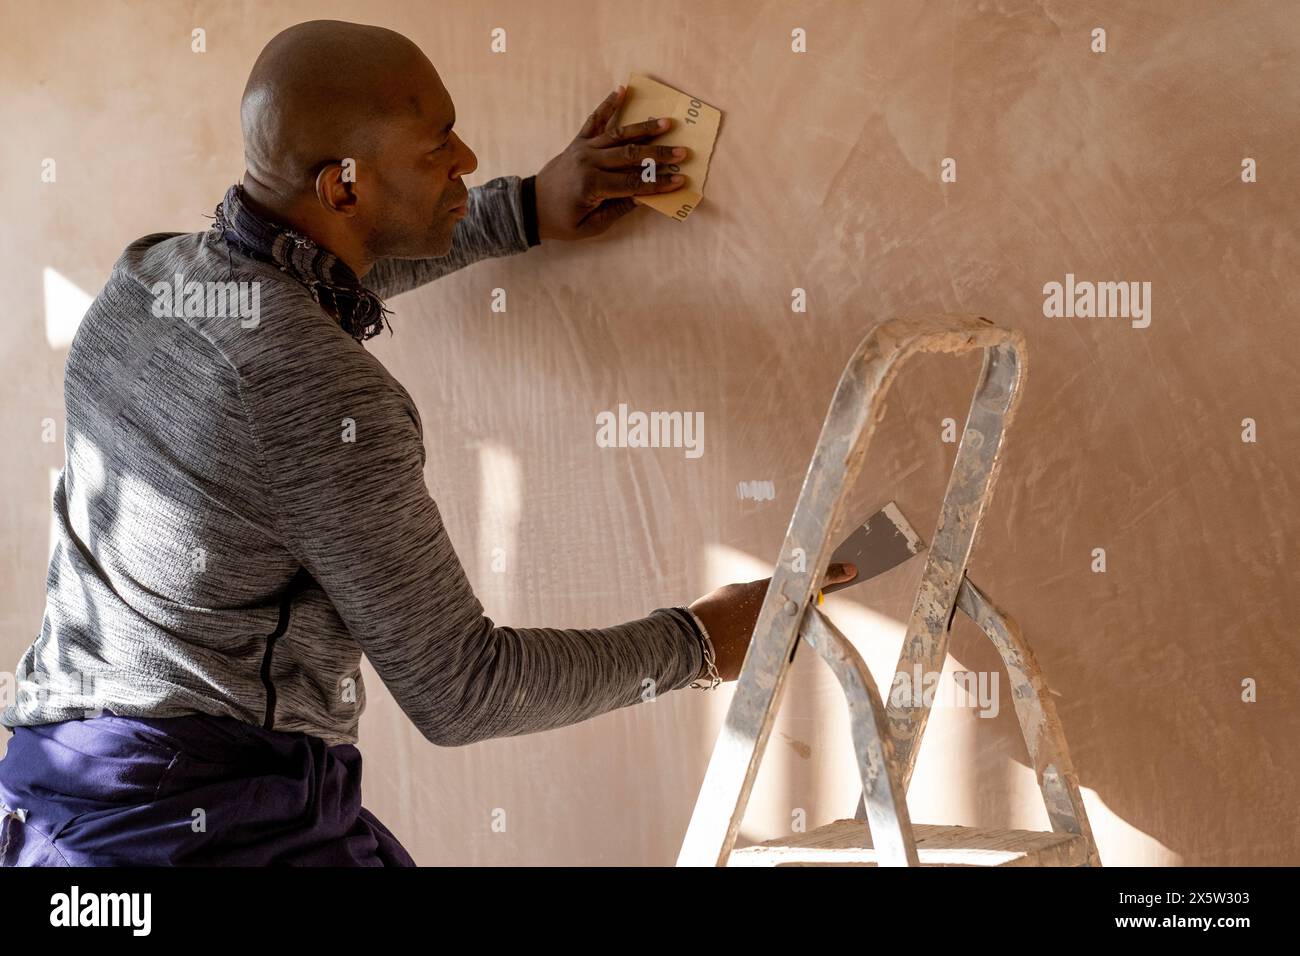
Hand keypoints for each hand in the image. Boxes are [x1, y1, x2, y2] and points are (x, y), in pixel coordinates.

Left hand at [533, 85, 691, 240]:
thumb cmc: (561, 222)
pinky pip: (594, 120)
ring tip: (666, 122)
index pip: (633, 183)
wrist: (530, 207)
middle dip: (658, 154)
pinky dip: (607, 105)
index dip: (658, 183)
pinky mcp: (577, 142)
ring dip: (644, 128)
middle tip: (682, 151)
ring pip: (618, 134)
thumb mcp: (590, 226)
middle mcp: (589, 162)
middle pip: (631, 155)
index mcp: (592, 186)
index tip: (680, 180)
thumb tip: (644, 195)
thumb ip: (618, 210)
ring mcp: (583, 148)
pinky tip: (621, 90)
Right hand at [688, 563, 857, 682]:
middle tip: (761, 611)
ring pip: (783, 635)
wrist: (696, 642)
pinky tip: (737, 643)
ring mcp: (781, 643)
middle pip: (796, 615)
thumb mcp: (741, 592)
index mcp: (778, 595)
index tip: (849, 570)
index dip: (832, 574)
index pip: (812, 583)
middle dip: (787, 613)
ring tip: (739, 629)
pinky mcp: (772, 662)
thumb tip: (770, 599)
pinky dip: (759, 647)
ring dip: (770, 633)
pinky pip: (771, 651)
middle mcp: (786, 620)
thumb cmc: (715, 611)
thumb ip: (762, 593)